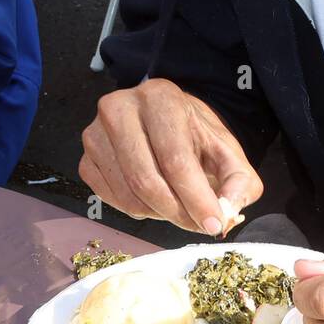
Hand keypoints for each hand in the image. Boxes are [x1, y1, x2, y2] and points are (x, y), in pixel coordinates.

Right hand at [79, 79, 263, 235]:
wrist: (163, 122)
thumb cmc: (194, 136)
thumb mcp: (226, 150)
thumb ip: (238, 181)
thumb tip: (229, 212)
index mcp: (161, 97)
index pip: (175, 158)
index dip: (196, 197)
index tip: (214, 224)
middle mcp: (120, 109)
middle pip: (146, 179)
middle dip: (177, 212)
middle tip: (198, 225)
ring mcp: (95, 134)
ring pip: (128, 194)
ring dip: (159, 213)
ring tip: (179, 208)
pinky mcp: (85, 158)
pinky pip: (110, 199)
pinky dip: (137, 210)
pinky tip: (154, 199)